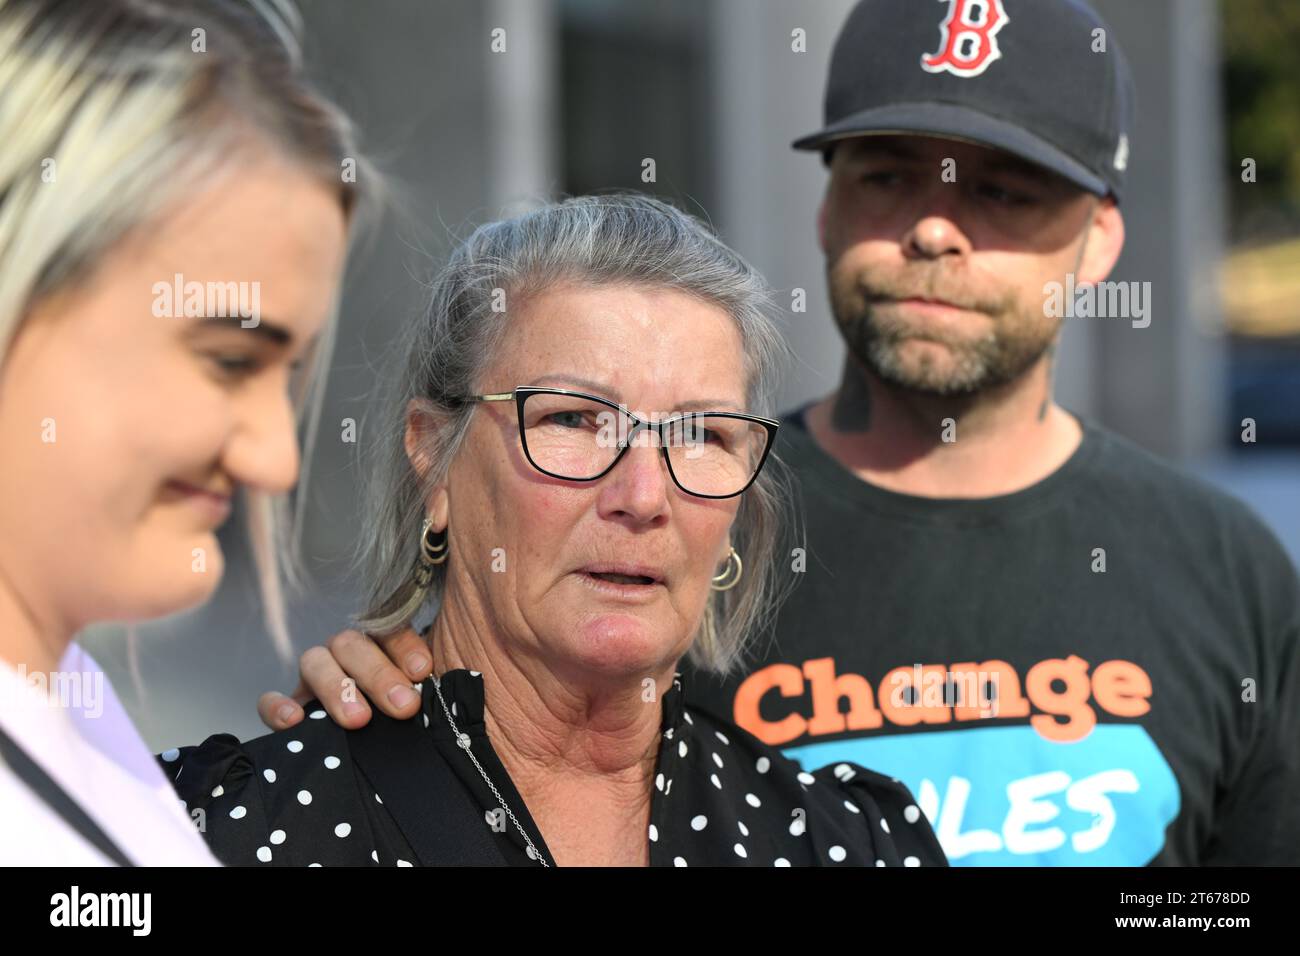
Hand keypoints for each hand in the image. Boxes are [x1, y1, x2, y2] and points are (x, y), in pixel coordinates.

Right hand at [256, 627, 431, 730]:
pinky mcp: (290, 708)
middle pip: (353, 644)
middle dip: (378, 674)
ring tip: (358, 720)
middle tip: (402, 706)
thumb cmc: (410, 723)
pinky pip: (271, 700)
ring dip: (337, 687)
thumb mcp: (426, 702)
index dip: (405, 647)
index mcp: (383, 646)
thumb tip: (447, 688)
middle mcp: (347, 656)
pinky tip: (295, 722)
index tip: (424, 671)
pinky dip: (278, 707)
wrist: (382, 763)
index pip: (391, 630)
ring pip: (314, 660)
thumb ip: (433, 690)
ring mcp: (315, 679)